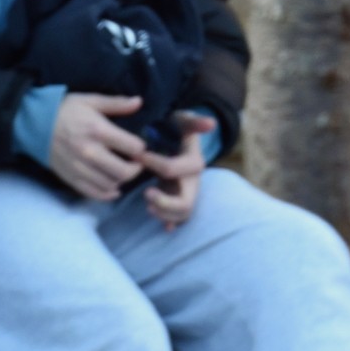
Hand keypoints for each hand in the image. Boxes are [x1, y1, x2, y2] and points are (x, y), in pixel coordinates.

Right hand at [48, 94, 146, 200]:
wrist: (34, 124)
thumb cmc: (66, 110)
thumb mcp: (91, 100)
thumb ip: (117, 103)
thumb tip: (139, 101)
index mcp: (97, 130)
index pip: (132, 147)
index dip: (141, 148)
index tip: (140, 146)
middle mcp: (90, 152)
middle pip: (123, 171)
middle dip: (136, 169)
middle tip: (136, 163)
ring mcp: (80, 168)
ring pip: (110, 184)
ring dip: (122, 181)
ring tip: (123, 171)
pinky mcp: (71, 178)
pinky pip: (94, 193)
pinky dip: (107, 194)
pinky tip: (113, 187)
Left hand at [143, 113, 215, 230]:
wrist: (178, 139)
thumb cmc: (178, 129)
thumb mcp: (184, 121)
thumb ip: (194, 121)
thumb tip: (211, 123)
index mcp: (193, 162)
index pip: (172, 169)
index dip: (154, 163)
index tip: (138, 155)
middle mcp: (193, 181)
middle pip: (185, 203)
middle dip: (165, 203)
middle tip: (146, 193)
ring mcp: (188, 193)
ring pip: (182, 214)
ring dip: (164, 214)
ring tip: (148, 205)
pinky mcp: (180, 200)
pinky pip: (179, 219)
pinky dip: (172, 225)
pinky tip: (165, 229)